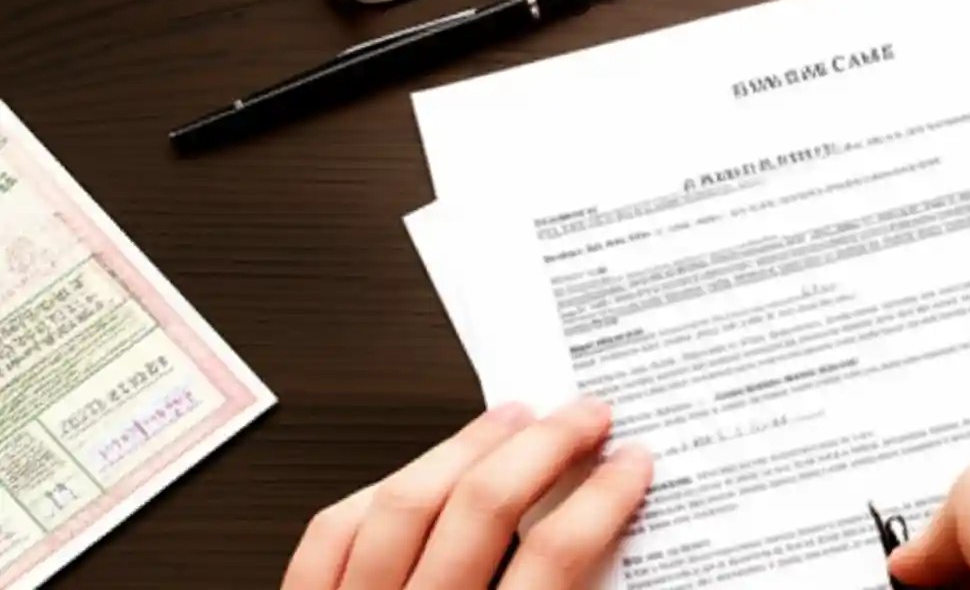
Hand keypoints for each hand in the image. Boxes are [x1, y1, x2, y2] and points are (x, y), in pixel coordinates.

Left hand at [282, 397, 652, 589]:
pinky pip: (331, 534)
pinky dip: (377, 491)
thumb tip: (610, 557)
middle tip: (585, 415)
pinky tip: (415, 469)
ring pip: (405, 503)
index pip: (555, 559)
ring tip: (511, 417)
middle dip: (544, 446)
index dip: (602, 500)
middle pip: (483, 509)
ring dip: (466, 447)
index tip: (632, 465)